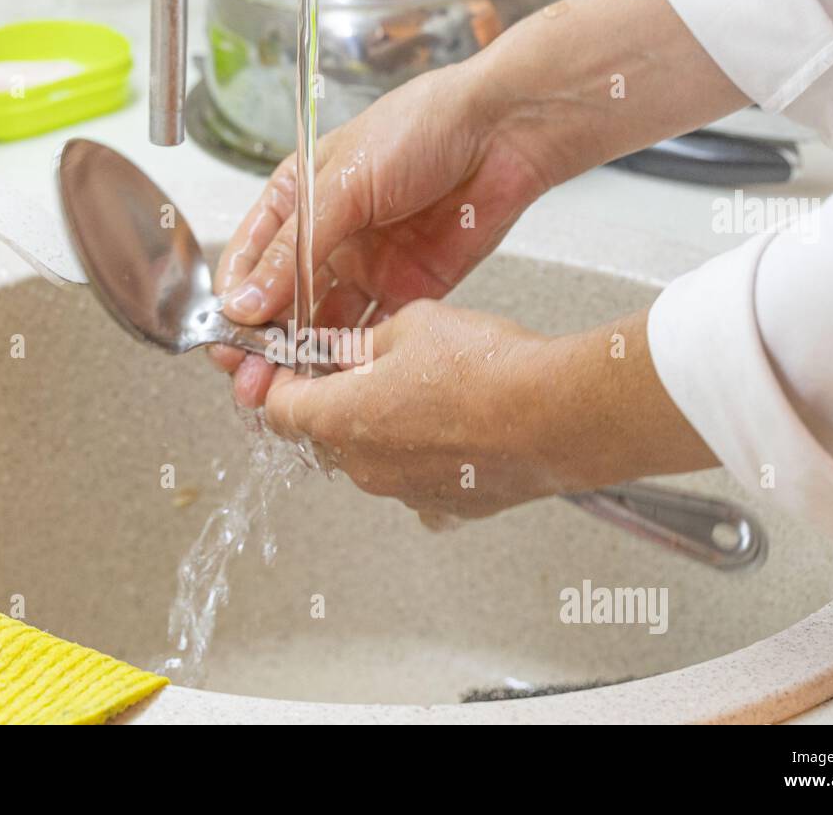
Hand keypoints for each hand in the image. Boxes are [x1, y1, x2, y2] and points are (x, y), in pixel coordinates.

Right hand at [210, 60, 550, 407]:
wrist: (502, 131)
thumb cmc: (422, 127)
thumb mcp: (342, 184)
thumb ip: (293, 251)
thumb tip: (243, 302)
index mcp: (298, 200)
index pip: (249, 260)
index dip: (235, 301)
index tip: (226, 339)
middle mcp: (327, 237)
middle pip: (282, 301)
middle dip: (264, 341)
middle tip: (251, 377)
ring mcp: (367, 265)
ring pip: (323, 323)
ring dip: (305, 354)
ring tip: (290, 385)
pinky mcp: (408, 287)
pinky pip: (372, 331)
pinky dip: (355, 356)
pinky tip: (340, 376)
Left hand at [263, 303, 719, 518]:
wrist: (559, 415)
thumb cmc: (488, 369)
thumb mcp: (409, 326)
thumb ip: (359, 343)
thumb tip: (338, 347)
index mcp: (338, 419)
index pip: (274, 405)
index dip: (274, 378)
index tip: (282, 361)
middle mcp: (363, 468)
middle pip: (319, 433)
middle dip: (327, 398)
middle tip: (353, 363)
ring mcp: (403, 493)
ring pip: (367, 457)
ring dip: (375, 425)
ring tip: (414, 386)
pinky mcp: (445, 507)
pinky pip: (413, 479)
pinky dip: (419, 454)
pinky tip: (447, 425)